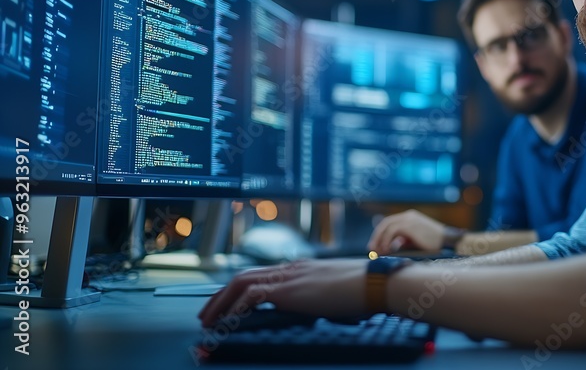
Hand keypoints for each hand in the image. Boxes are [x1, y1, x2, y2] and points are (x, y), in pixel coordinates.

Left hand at [198, 258, 366, 327]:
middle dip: (220, 295)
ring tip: (209, 320)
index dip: (239, 290)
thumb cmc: (365, 290)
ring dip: (221, 302)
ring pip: (241, 282)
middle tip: (207, 314)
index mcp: (302, 268)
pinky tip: (228, 320)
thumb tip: (315, 308)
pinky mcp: (290, 290)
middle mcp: (292, 268)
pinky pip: (252, 295)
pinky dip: (236, 307)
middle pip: (244, 276)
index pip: (262, 274)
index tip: (228, 304)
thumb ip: (320, 295)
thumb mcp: (336, 291)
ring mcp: (290, 276)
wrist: (375, 284)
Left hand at [367, 209, 446, 253]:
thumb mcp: (416, 240)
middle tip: (371, 248)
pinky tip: (387, 250)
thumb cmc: (434, 243)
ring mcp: (409, 219)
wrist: (447, 241)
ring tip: (378, 251)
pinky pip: (392, 231)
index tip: (375, 245)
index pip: (390, 222)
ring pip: (387, 226)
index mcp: (410, 217)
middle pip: (386, 223)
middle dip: (377, 236)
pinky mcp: (409, 226)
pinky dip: (386, 240)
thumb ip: (404, 240)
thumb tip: (391, 246)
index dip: (380, 233)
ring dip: (380, 239)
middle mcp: (408, 216)